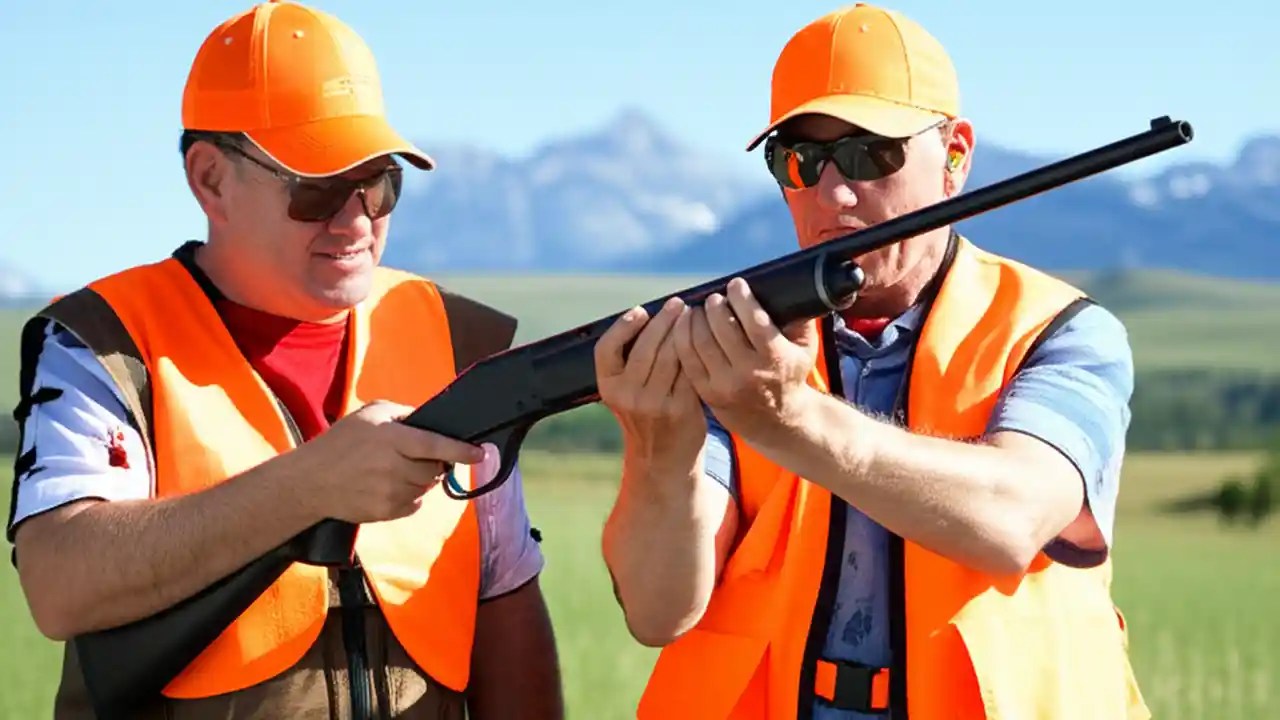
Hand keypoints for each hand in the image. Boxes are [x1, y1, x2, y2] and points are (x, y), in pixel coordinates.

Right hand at [297, 400, 485, 523]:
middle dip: (434, 463)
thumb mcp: (372, 414)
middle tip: (415, 456)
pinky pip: (415, 503)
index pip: (435, 445)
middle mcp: (394, 467)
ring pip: (427, 487)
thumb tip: (433, 422)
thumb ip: (404, 415)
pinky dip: (411, 495)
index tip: (480, 453)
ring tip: (397, 469)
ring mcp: (391, 493)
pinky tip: (389, 485)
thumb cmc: (342, 442)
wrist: (312, 481)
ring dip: (421, 479)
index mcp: (392, 439)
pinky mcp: (387, 512)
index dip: (460, 451)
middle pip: (434, 469)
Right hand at [595, 297, 706, 475]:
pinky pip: (689, 370)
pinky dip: (697, 351)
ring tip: (693, 315)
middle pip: (645, 346)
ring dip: (683, 330)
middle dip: (663, 320)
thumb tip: (650, 316)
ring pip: (670, 355)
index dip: (623, 326)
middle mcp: (628, 396)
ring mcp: (654, 404)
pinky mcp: (681, 409)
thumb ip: (631, 364)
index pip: (607, 348)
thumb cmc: (647, 417)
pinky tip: (704, 338)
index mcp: (608, 388)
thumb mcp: (626, 393)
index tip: (641, 311)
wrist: (664, 460)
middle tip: (677, 303)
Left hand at [674, 277, 819, 442]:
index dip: (741, 298)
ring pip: (701, 341)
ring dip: (694, 319)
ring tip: (697, 310)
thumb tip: (792, 288)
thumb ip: (802, 320)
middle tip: (713, 299)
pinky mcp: (707, 392)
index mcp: (775, 358)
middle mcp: (749, 372)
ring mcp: (725, 384)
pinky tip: (683, 325)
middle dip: (715, 306)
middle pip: (723, 328)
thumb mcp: (805, 350)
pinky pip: (687, 358)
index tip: (735, 285)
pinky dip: (681, 336)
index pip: (754, 321)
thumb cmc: (789, 375)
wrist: (777, 421)